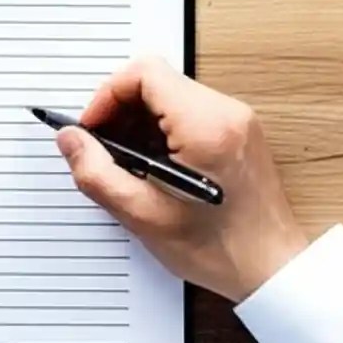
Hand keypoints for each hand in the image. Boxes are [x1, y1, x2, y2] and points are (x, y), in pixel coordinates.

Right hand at [57, 56, 306, 302]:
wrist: (271, 268)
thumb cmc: (222, 249)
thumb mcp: (144, 216)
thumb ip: (97, 173)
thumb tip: (71, 141)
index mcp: (206, 126)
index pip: (145, 74)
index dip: (107, 95)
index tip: (91, 128)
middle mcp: (226, 114)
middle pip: (156, 83)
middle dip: (120, 112)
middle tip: (103, 151)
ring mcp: (236, 122)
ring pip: (169, 98)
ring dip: (138, 125)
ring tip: (128, 167)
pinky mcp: (237, 134)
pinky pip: (187, 114)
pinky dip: (160, 134)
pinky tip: (152, 169)